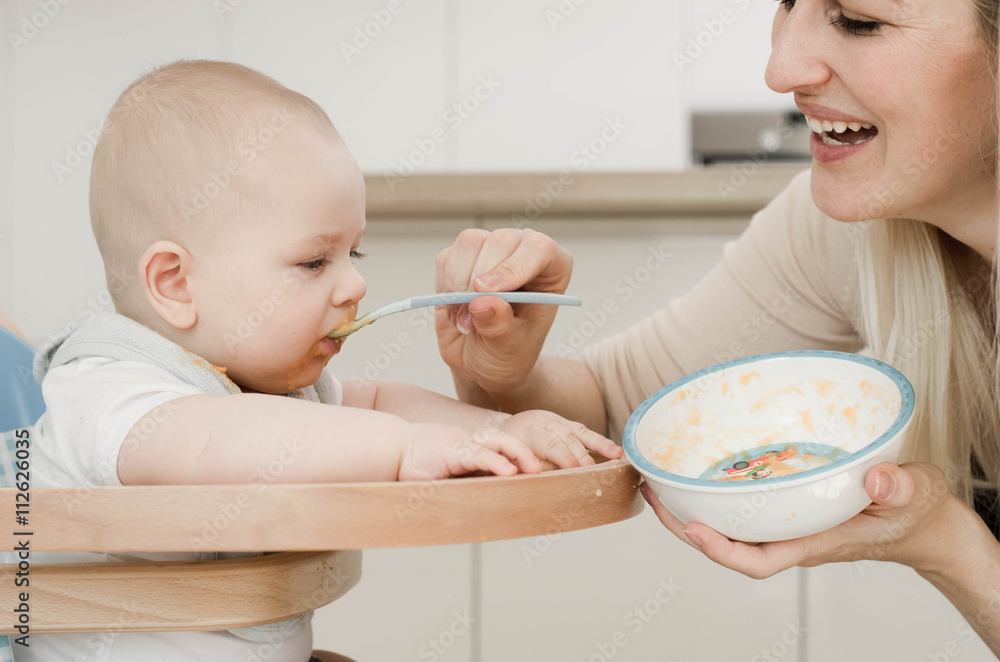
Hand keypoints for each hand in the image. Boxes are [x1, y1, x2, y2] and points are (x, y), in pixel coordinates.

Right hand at [398, 422, 543, 480]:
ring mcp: (462, 445)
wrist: (391, 450)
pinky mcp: (452, 452)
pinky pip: (478, 455)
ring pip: (499, 443)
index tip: (540, 470)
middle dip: (528, 453)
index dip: (522, 456)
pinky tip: (509, 472)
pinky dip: (495, 462)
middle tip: (546, 469)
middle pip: (507, 441)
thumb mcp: (444, 475)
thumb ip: (462, 484)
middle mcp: (470, 443)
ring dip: (520, 455)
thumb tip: (479, 508)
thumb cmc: (415, 465)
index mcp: (471, 447)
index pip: (503, 448)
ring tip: (535, 469)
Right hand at [435, 228, 572, 399]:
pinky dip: (446, 288)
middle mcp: (523, 251)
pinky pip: (447, 258)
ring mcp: (491, 249)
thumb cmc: (508, 352)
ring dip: (459, 285)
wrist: (482, 359)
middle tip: (471, 319)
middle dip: (479, 282)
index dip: (514, 266)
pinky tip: (456, 312)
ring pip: (470, 244)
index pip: (540, 249)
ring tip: (466, 321)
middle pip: (500, 242)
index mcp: (551, 269)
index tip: (487, 291)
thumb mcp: (509, 349)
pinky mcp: (462, 257)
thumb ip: (500, 327)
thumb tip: (482, 303)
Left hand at [499, 410, 622, 469]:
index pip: (550, 444)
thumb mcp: (512, 458)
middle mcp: (545, 422)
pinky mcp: (567, 424)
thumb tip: (543, 480)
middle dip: (581, 454)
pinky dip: (600, 442)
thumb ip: (528, 467)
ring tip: (616, 455)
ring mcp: (557, 421)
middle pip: (567, 438)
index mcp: (529, 431)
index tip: (574, 469)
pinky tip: (615, 451)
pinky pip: (585, 432)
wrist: (504, 430)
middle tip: (593, 469)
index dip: (564, 457)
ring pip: (580, 432)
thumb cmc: (508, 450)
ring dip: (599, 444)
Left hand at [641, 462, 966, 577]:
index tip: (693, 529)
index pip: (759, 560)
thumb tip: (876, 479)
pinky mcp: (790, 507)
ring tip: (658, 480)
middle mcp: (794, 535)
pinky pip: (745, 507)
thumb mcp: (917, 494)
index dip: (722, 550)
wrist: (925, 522)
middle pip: (730, 543)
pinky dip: (719, 493)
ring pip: (732, 526)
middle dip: (686, 525)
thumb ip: (900, 487)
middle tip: (652, 492)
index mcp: (815, 540)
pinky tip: (700, 471)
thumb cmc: (917, 514)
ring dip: (694, 508)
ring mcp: (789, 523)